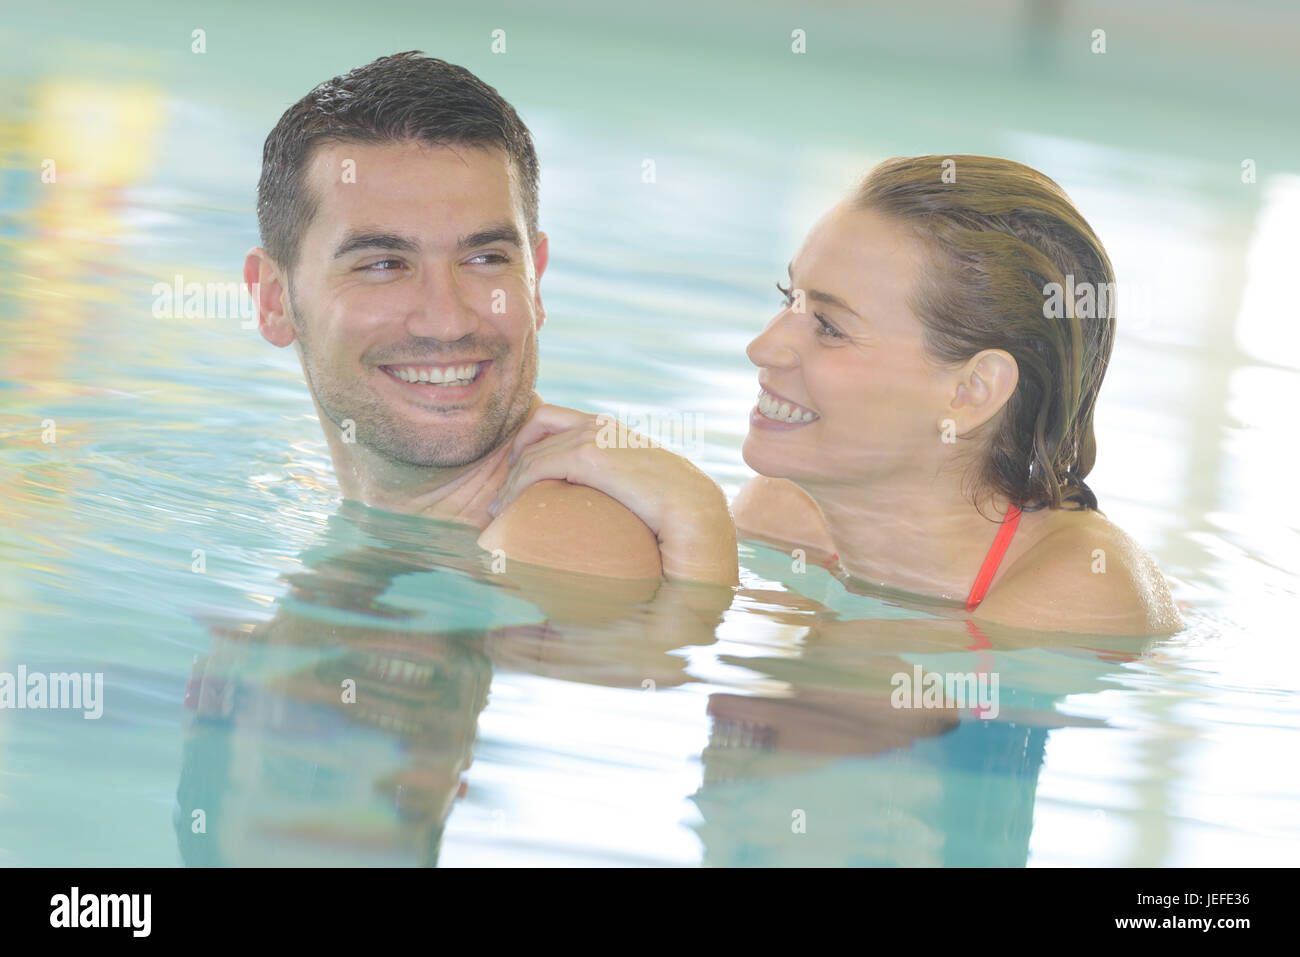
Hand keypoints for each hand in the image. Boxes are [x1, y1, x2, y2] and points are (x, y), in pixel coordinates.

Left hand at [487, 404, 738, 584]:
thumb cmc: (670, 507)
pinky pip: (535, 466)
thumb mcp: (636, 485)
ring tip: (499, 507)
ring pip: (530, 449)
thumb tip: (604, 511)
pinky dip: (515, 486)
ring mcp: (591, 435)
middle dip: (514, 453)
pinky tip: (507, 508)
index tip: (518, 473)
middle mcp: (597, 424)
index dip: (529, 441)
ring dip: (510, 478)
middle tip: (505, 487)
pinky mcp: (585, 454)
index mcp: (609, 428)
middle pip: (536, 426)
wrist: (692, 506)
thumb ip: (614, 483)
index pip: (554, 419)